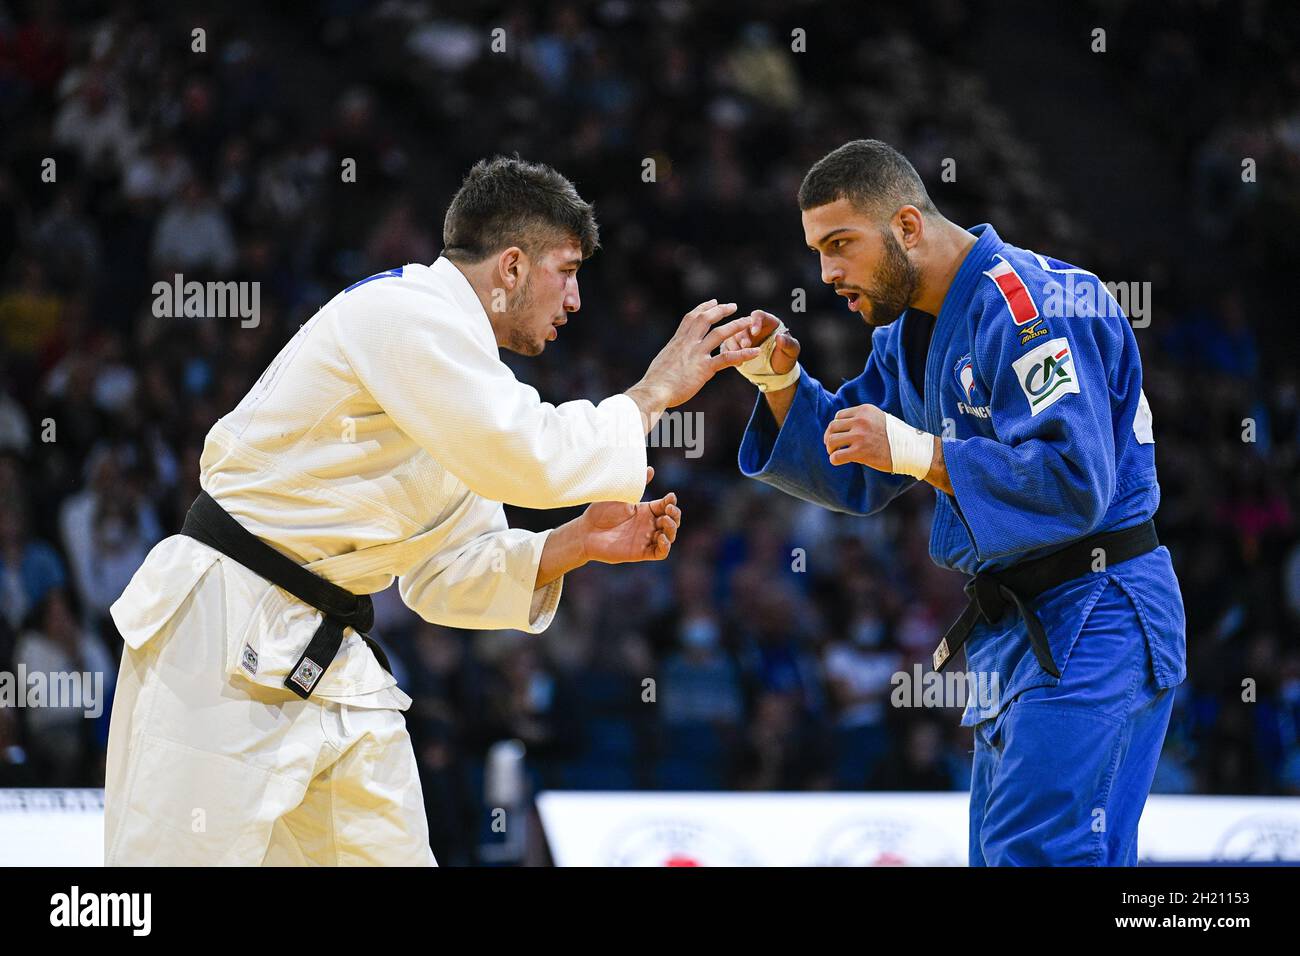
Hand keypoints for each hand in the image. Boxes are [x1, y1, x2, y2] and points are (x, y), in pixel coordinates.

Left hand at [578, 467, 680, 563]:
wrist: (586, 531)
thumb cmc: (600, 512)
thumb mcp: (620, 495)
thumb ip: (637, 485)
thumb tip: (651, 468)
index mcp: (644, 510)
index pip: (665, 505)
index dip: (671, 502)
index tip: (670, 497)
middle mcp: (647, 524)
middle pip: (672, 520)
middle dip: (675, 514)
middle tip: (668, 509)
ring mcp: (645, 538)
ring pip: (670, 536)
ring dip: (672, 529)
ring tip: (664, 521)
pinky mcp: (641, 552)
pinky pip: (661, 552)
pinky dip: (666, 546)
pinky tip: (661, 537)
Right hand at [630, 299, 760, 410]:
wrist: (654, 391)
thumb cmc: (655, 382)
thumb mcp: (662, 362)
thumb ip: (671, 356)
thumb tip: (670, 358)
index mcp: (677, 341)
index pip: (691, 318)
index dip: (703, 308)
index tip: (713, 302)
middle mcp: (687, 344)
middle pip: (705, 319)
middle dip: (720, 311)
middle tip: (734, 306)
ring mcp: (696, 355)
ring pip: (719, 334)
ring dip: (736, 325)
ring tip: (749, 321)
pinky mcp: (704, 369)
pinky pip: (727, 358)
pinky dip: (742, 354)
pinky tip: (755, 351)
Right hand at [719, 309, 800, 373]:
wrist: (777, 372)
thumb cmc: (785, 357)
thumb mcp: (792, 351)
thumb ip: (788, 343)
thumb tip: (780, 337)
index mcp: (767, 322)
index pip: (758, 315)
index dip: (754, 321)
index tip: (755, 332)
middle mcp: (752, 327)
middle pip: (742, 325)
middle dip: (742, 335)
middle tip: (745, 346)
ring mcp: (743, 337)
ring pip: (732, 336)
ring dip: (734, 345)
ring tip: (740, 357)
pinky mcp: (735, 348)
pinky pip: (727, 348)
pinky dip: (729, 354)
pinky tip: (736, 361)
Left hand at [824, 404, 891, 471]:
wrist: (911, 449)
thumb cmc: (895, 436)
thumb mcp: (879, 418)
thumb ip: (862, 419)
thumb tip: (841, 427)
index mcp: (864, 410)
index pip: (839, 416)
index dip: (836, 427)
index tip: (838, 435)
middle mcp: (861, 420)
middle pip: (832, 427)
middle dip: (829, 437)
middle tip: (832, 446)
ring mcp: (860, 436)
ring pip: (831, 440)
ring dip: (830, 448)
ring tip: (835, 453)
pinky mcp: (860, 452)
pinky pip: (837, 456)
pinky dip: (834, 459)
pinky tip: (838, 461)